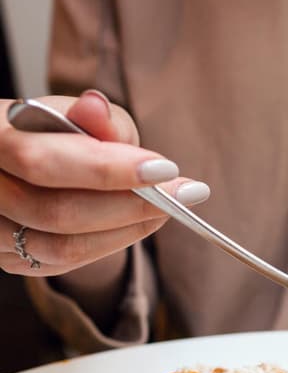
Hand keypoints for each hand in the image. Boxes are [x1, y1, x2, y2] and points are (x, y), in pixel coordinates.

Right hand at [0, 91, 209, 276]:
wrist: (15, 163)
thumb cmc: (45, 131)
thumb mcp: (69, 111)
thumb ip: (91, 117)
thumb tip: (98, 110)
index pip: (40, 161)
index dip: (107, 169)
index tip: (165, 169)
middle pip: (57, 213)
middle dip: (131, 205)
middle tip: (185, 193)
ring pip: (63, 247)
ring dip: (127, 230)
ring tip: (167, 208)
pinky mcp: (7, 259)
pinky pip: (64, 262)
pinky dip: (108, 244)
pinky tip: (136, 223)